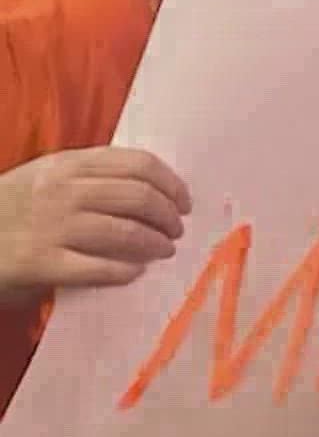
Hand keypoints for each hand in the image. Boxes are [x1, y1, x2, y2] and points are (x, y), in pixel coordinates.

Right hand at [0, 146, 191, 304]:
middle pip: (139, 197)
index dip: (171, 183)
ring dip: (155, 244)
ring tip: (163, 250)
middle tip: (176, 230)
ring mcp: (50, 226)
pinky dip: (125, 271)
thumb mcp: (44, 180)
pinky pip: (99, 268)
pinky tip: (134, 273)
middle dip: (168, 216)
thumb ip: (89, 179)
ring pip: (126, 231)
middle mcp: (60, 191)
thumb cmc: (10, 210)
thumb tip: (153, 191)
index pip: (137, 164)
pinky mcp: (40, 262)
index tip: (184, 201)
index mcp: (65, 164)